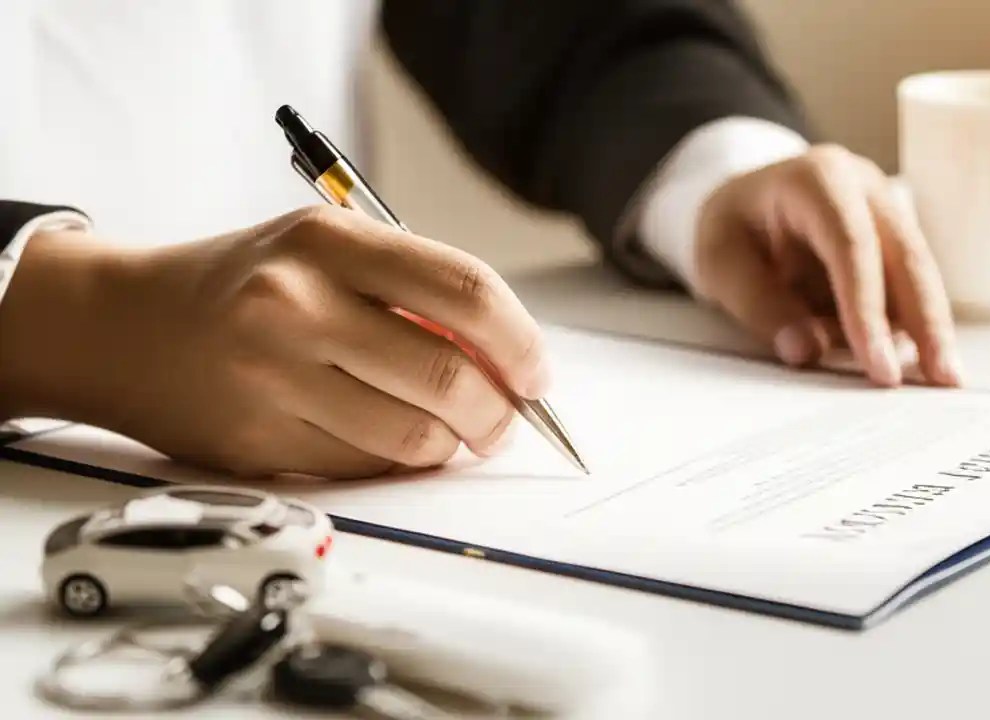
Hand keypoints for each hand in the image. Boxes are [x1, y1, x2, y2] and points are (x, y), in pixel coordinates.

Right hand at [0, 206, 546, 477]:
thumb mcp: (327, 249)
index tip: (537, 373)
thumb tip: (510, 363)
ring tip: (449, 430)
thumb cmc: (247, 282)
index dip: (521, 343)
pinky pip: (366, 467)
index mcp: (329, 241)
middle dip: (500, 411)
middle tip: (503, 418)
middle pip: (451, 376)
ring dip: (452, 445)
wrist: (123, 325)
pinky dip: (397, 462)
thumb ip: (415, 292)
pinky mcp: (257, 442)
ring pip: (415, 438)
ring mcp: (273, 378)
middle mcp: (298, 305)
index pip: (466, 293)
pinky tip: (386, 437)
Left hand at [693, 145, 960, 386]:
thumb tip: (807, 350)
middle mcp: (864, 187)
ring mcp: (887, 209)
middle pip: (906, 256)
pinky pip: (912, 285)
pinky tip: (915, 362)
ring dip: (931, 328)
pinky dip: (914, 325)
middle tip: (943, 379)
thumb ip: (761, 306)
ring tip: (940, 380)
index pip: (851, 245)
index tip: (878, 367)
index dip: (867, 309)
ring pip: (921, 272)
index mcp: (817, 179)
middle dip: (927, 322)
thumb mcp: (721, 264)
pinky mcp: (896, 238)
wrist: (744, 202)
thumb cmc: (732, 229)